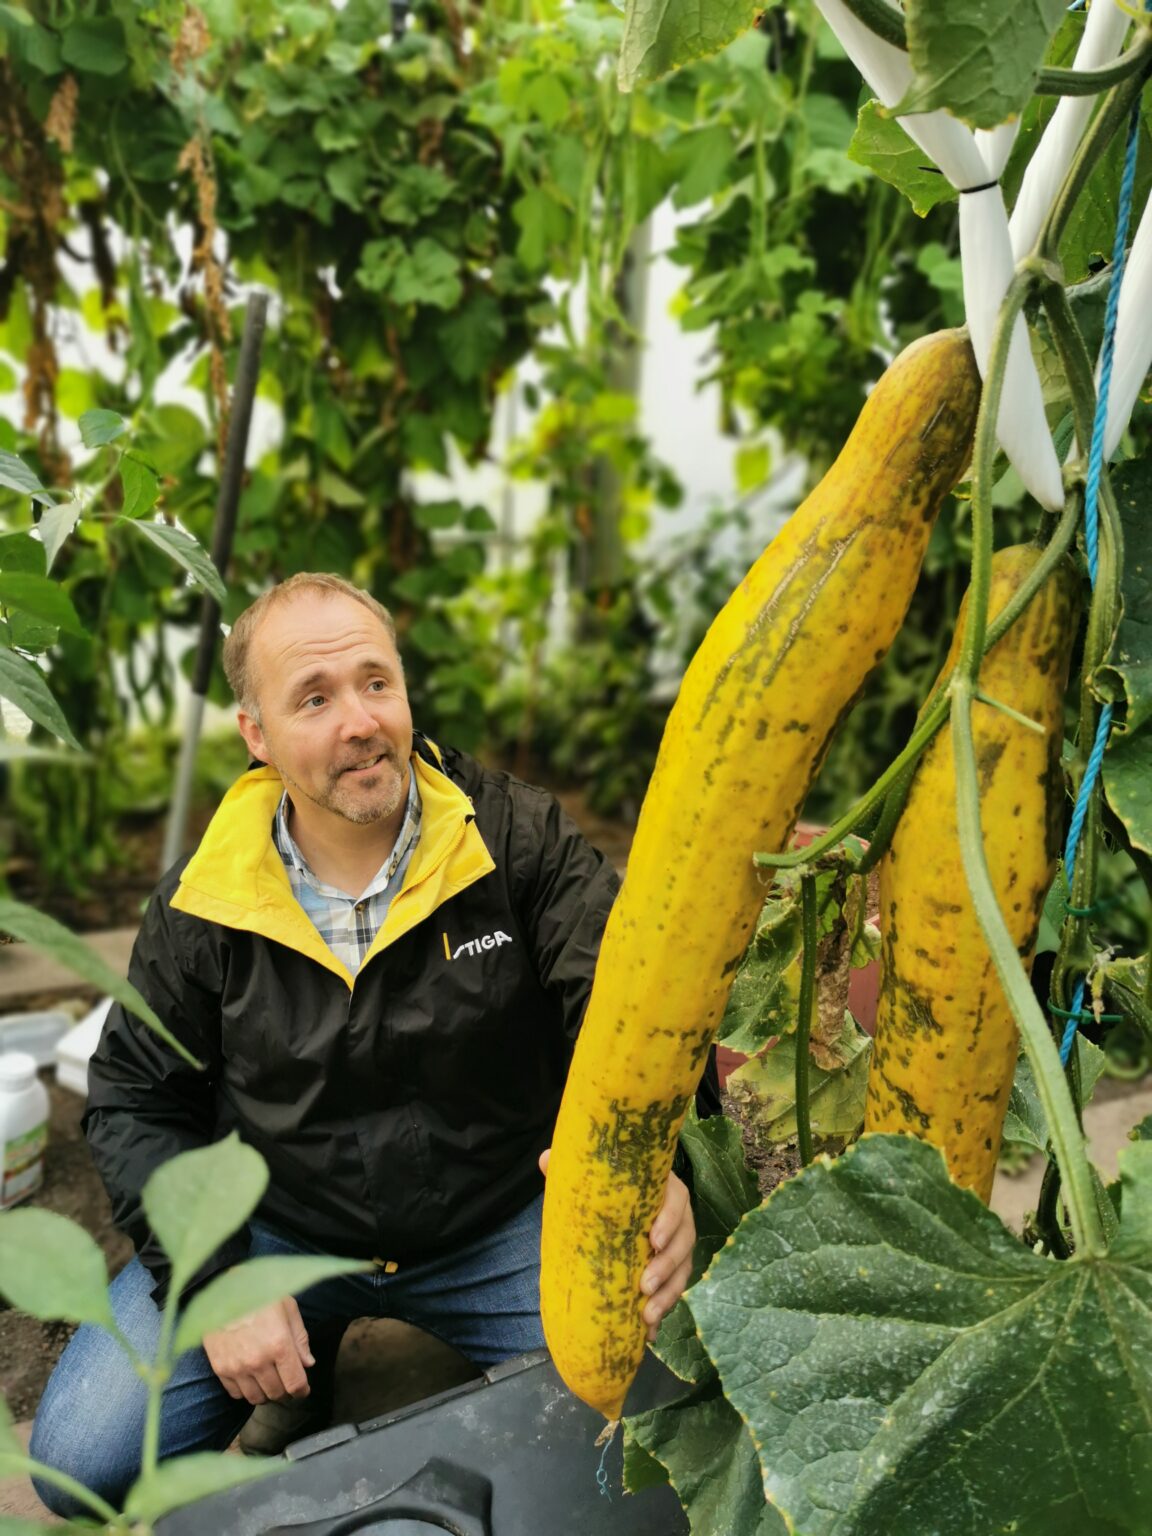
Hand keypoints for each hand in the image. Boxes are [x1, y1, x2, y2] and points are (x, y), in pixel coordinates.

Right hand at [202, 1296, 314, 1405]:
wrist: (221, 1290)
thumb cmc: (259, 1294)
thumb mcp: (287, 1307)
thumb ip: (300, 1338)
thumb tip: (308, 1363)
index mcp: (279, 1344)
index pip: (295, 1384)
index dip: (302, 1390)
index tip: (303, 1389)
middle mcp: (258, 1361)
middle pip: (277, 1394)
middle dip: (286, 1390)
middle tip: (285, 1379)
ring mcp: (237, 1367)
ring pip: (257, 1398)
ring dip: (266, 1392)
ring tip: (269, 1379)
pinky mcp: (220, 1368)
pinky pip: (237, 1393)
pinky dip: (246, 1390)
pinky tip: (250, 1377)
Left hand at [537, 1151, 695, 1341]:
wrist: (618, 1204)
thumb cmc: (611, 1187)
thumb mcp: (596, 1177)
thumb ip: (575, 1168)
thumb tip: (546, 1160)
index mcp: (664, 1190)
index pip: (677, 1200)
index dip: (669, 1220)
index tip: (652, 1240)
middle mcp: (677, 1217)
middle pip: (685, 1240)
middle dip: (667, 1266)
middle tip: (644, 1286)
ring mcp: (677, 1245)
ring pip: (683, 1270)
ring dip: (668, 1295)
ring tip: (647, 1317)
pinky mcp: (672, 1270)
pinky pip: (673, 1291)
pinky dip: (662, 1312)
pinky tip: (647, 1334)